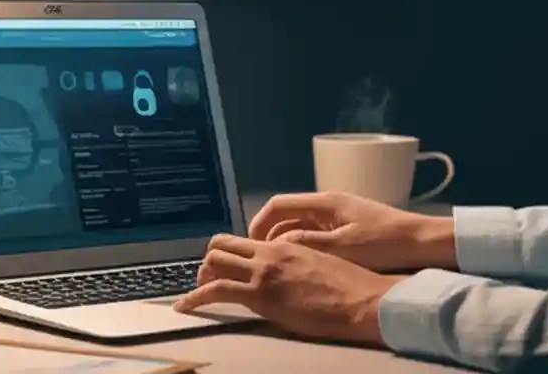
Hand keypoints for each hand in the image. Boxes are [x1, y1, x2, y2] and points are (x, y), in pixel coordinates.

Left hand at [174, 234, 404, 344]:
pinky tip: (184, 307)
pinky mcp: (259, 295)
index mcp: (287, 245)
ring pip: (214, 262)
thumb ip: (301, 263)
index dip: (231, 252)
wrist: (363, 299)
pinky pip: (215, 291)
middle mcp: (270, 253)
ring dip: (200, 278)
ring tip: (193, 294)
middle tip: (206, 277)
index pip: (247, 240)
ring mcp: (263, 272)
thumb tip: (292, 273)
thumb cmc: (353, 287)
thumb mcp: (323, 264)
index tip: (226, 265)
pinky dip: (194, 298)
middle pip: (223, 245)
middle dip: (210, 260)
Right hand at [248, 191, 456, 271]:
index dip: (259, 224)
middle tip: (259, 259)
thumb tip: (276, 245)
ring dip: (285, 241)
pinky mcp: (347, 228)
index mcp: (325, 203)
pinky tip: (302, 264)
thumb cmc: (384, 243)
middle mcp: (328, 204)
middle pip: (287, 214)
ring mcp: (338, 215)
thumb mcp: (342, 247)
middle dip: (269, 234)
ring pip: (300, 225)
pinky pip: (315, 233)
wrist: (422, 242)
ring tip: (276, 264)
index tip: (250, 245)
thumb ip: (307, 244)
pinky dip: (303, 245)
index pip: (278, 205)